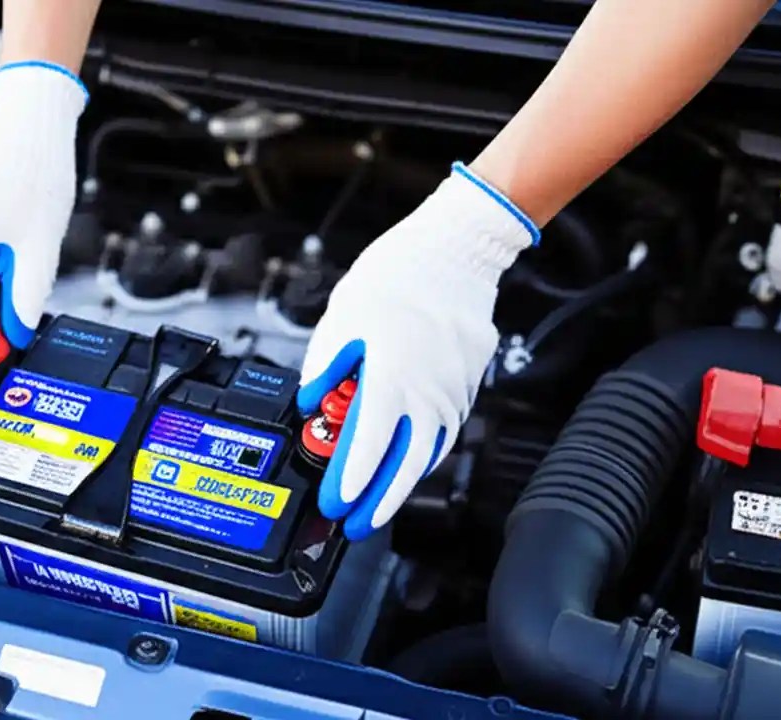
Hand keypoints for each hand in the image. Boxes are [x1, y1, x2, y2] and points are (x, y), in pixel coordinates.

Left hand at [298, 163, 538, 539]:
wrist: (457, 249)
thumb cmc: (397, 277)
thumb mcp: (341, 320)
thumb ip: (324, 368)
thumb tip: (313, 400)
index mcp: (391, 379)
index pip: (367, 449)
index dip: (349, 483)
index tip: (333, 503)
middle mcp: (427, 393)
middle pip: (404, 466)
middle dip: (378, 502)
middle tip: (356, 524)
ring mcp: (453, 391)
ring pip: (429, 453)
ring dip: (403, 482)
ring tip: (378, 501)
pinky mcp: (468, 383)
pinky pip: (445, 430)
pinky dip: (424, 452)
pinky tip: (408, 459)